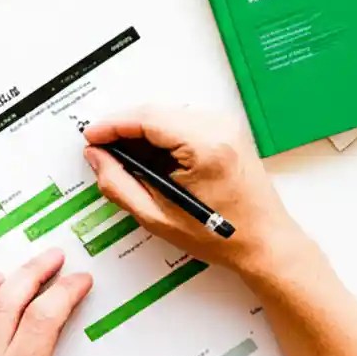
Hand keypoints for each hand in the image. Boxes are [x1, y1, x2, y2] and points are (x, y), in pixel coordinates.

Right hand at [82, 107, 314, 279]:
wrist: (265, 242)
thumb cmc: (222, 236)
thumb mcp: (157, 217)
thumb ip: (119, 184)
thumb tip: (97, 157)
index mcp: (205, 146)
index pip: (146, 119)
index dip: (112, 125)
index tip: (91, 136)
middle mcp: (218, 127)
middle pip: (155, 112)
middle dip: (124, 128)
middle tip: (101, 149)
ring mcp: (226, 126)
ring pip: (167, 115)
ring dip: (142, 131)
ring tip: (123, 157)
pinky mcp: (227, 130)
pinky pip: (183, 122)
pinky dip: (160, 134)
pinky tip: (150, 156)